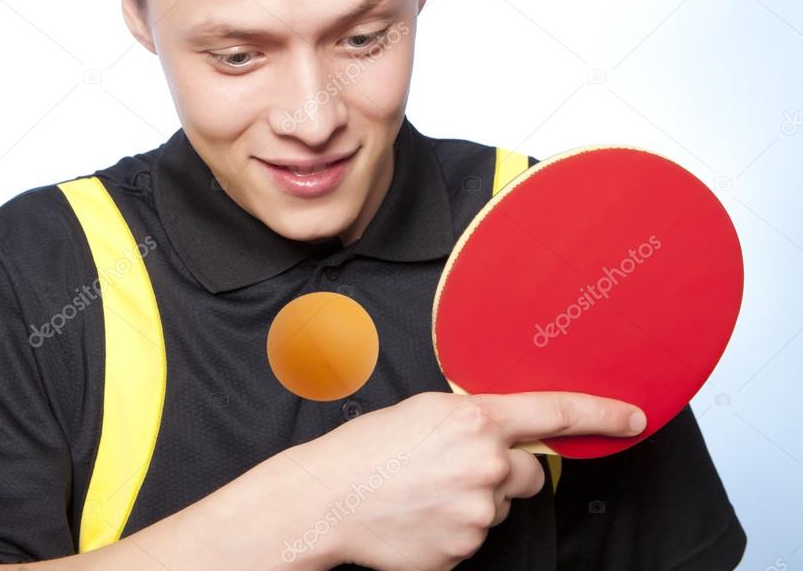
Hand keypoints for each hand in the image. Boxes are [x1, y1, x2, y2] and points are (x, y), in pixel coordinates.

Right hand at [282, 390, 645, 570]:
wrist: (330, 498)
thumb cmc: (368, 450)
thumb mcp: (424, 410)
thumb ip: (473, 418)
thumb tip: (501, 429)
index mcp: (477, 422)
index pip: (556, 413)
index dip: (601, 413)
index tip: (632, 416)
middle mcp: (487, 466)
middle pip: (530, 473)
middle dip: (505, 472)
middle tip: (456, 469)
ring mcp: (478, 514)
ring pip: (500, 507)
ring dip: (475, 501)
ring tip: (427, 493)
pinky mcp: (465, 552)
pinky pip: (477, 538)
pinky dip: (455, 528)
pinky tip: (422, 516)